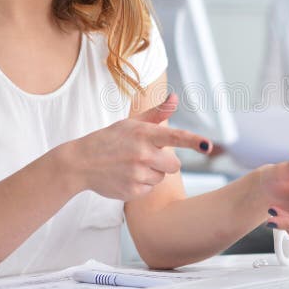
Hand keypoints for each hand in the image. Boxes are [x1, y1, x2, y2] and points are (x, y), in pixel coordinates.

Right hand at [61, 94, 210, 199]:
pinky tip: (126, 176)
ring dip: (152, 173)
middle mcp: (142, 153)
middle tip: (145, 156)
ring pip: (162, 178)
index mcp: (144, 134)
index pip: (174, 136)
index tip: (208, 146)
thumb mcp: (131, 123)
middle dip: (165, 162)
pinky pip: (150, 189)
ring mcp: (137, 173)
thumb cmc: (109, 139)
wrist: (80, 162)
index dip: (193, 141)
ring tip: (131, 166)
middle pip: (175, 165)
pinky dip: (141, 185)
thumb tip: (175, 98)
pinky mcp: (132, 191)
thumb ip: (156, 113)